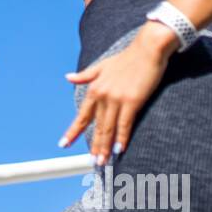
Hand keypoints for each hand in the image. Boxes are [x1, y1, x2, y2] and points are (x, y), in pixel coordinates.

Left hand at [58, 25, 174, 165]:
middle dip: (93, 145)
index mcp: (94, 89)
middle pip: (96, 126)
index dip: (73, 131)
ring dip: (105, 146)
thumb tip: (68, 78)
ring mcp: (117, 99)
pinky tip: (119, 149)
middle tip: (92, 162)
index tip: (64, 144)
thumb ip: (85, 76)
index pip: (82, 116)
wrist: (147, 49)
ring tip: (102, 161)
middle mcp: (102, 95)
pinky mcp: (132, 101)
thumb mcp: (102, 65)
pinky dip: (122, 137)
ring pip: (108, 128)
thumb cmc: (127, 58)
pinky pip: (125, 124)